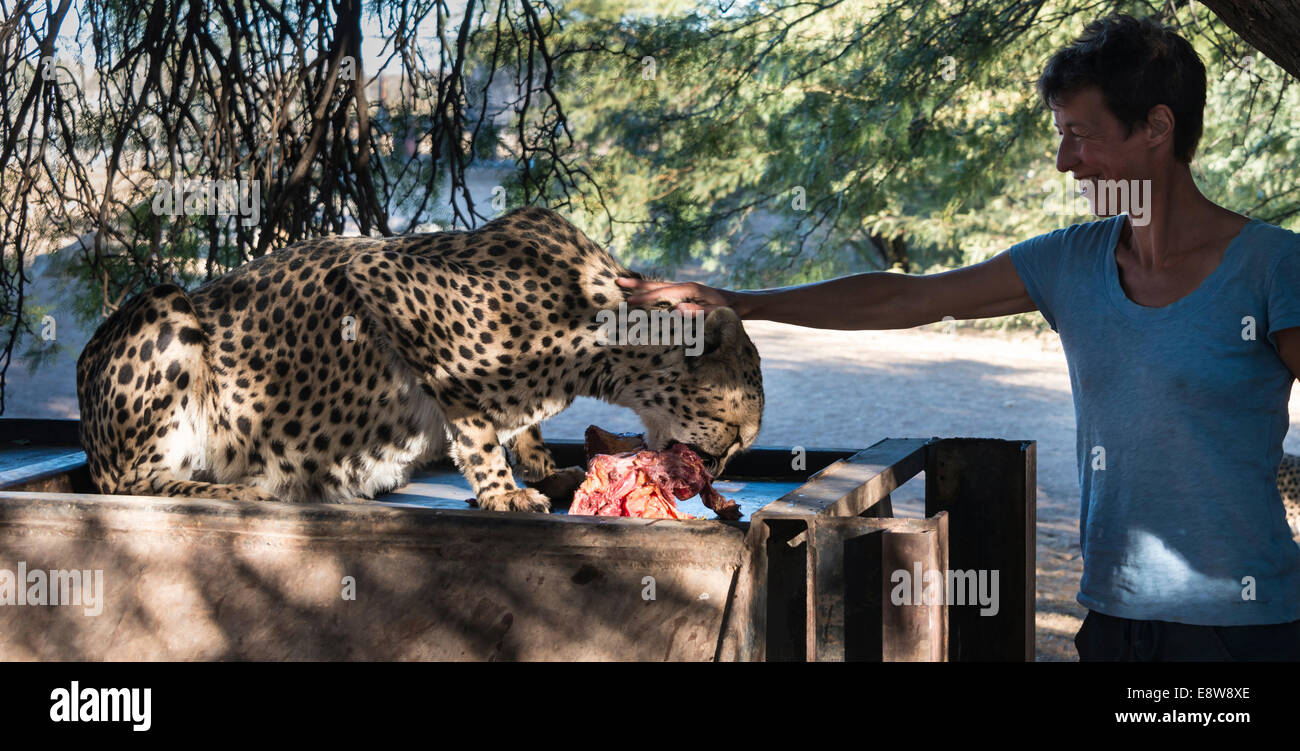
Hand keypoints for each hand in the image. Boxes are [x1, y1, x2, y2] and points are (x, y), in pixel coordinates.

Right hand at [615, 277, 734, 313]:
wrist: (740, 304)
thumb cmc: (729, 311)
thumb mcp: (715, 314)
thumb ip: (697, 312)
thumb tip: (676, 309)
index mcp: (690, 289)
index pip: (662, 293)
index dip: (645, 298)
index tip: (629, 302)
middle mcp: (685, 286)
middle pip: (656, 285)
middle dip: (637, 285)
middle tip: (617, 281)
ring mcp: (685, 290)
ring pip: (659, 287)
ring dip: (642, 287)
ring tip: (624, 284)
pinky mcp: (685, 295)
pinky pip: (665, 293)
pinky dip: (652, 292)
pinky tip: (644, 295)